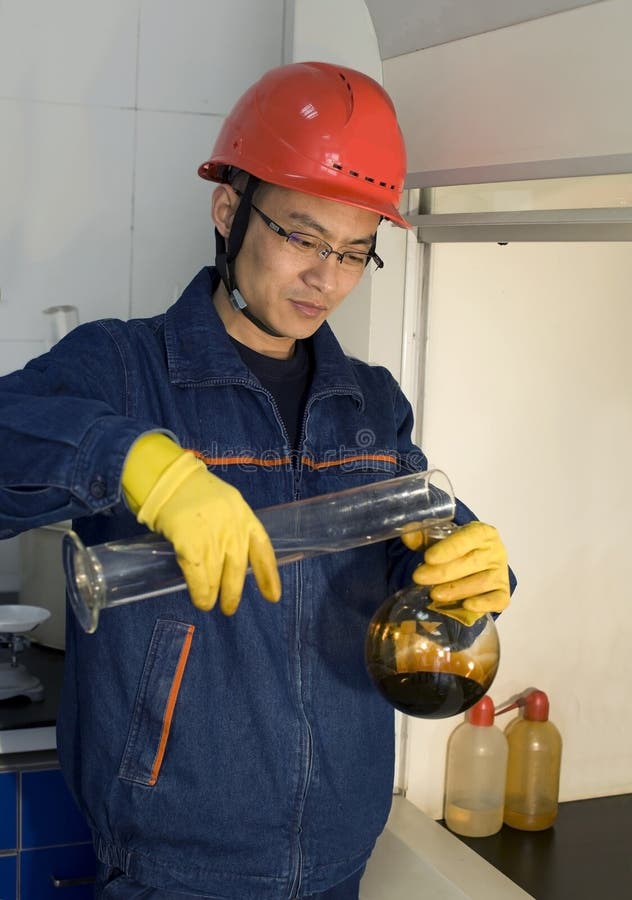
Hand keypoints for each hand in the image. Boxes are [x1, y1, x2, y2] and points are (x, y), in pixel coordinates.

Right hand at [122, 434, 280, 613]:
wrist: (166, 479)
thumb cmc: (193, 493)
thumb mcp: (224, 506)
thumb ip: (231, 529)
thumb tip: (229, 564)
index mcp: (244, 514)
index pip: (263, 548)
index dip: (269, 575)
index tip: (272, 596)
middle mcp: (232, 526)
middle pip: (237, 568)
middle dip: (233, 592)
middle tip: (229, 608)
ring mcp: (212, 534)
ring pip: (216, 575)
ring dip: (212, 595)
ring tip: (207, 604)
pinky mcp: (190, 542)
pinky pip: (198, 575)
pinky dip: (199, 591)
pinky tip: (199, 598)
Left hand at [403, 522, 509, 614]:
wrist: (479, 561)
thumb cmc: (457, 549)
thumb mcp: (440, 539)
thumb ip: (423, 537)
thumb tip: (407, 535)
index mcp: (482, 532)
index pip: (468, 538)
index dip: (448, 548)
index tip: (428, 558)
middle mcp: (496, 551)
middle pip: (471, 562)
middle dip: (443, 572)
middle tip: (419, 578)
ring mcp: (501, 573)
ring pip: (481, 582)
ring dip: (456, 590)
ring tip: (433, 594)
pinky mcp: (502, 593)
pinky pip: (498, 600)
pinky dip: (483, 604)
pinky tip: (466, 605)